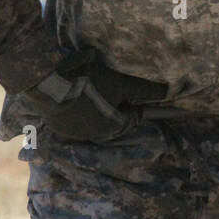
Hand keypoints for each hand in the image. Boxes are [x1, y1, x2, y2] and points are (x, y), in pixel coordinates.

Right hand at [20, 50, 168, 143]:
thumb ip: (146, 90)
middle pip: (111, 120)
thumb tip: (167, 92)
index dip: (134, 103)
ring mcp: (74, 132)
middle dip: (115, 105)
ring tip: (95, 87)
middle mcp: (94, 135)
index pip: (132, 117)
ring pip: (91, 120)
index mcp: (112, 127)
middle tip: (114, 88)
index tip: (133, 93)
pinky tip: (76, 92)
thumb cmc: (91, 83)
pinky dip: (77, 108)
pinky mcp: (56, 125)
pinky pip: (72, 118)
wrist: (51, 83)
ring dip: (95, 107)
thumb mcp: (122, 82)